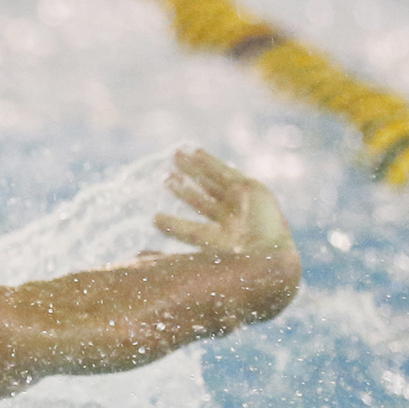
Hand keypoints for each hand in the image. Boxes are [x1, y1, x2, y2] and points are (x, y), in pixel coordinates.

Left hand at [154, 149, 295, 256]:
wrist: (266, 250)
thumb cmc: (232, 255)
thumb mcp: (198, 248)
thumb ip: (175, 239)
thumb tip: (142, 244)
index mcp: (220, 239)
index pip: (192, 228)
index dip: (173, 223)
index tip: (155, 217)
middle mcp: (230, 220)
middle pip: (202, 199)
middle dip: (184, 187)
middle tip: (165, 178)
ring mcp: (241, 203)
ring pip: (212, 182)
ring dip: (194, 169)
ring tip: (176, 156)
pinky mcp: (251, 188)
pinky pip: (226, 172)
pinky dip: (210, 162)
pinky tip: (195, 153)